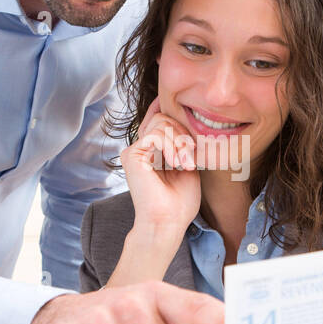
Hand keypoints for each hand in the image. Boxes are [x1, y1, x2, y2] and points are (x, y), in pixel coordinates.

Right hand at [121, 98, 201, 234]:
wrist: (168, 221)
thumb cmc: (180, 201)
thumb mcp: (188, 166)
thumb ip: (184, 145)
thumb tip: (187, 122)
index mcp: (153, 151)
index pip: (157, 119)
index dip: (165, 107)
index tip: (174, 101)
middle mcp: (141, 149)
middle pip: (163, 117)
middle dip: (183, 134)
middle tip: (191, 158)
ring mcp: (134, 151)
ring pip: (161, 123)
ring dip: (180, 142)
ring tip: (186, 164)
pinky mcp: (131, 155)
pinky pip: (155, 134)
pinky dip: (171, 146)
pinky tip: (175, 163)